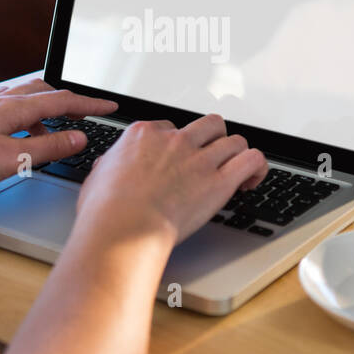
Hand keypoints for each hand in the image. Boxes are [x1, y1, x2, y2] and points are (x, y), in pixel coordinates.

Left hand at [0, 80, 117, 187]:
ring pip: (15, 99)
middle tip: (81, 113)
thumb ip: (47, 148)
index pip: (62, 101)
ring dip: (36, 110)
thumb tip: (77, 138)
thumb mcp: (10, 158)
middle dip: (64, 101)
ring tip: (46, 129)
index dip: (89, 104)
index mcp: (14, 109)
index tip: (111, 106)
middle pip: (40, 93)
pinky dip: (4, 112)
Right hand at [76, 114, 266, 246]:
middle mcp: (175, 141)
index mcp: (144, 135)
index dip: (178, 145)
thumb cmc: (106, 210)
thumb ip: (107, 167)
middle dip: (212, 139)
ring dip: (236, 153)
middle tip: (211, 157)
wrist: (123, 228)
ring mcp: (199, 159)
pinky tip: (251, 180)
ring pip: (234, 139)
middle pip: (208, 125)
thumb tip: (106, 168)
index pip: (171, 127)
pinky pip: (252, 160)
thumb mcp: (96, 178)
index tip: (179, 159)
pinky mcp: (219, 182)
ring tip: (234, 169)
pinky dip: (257, 167)